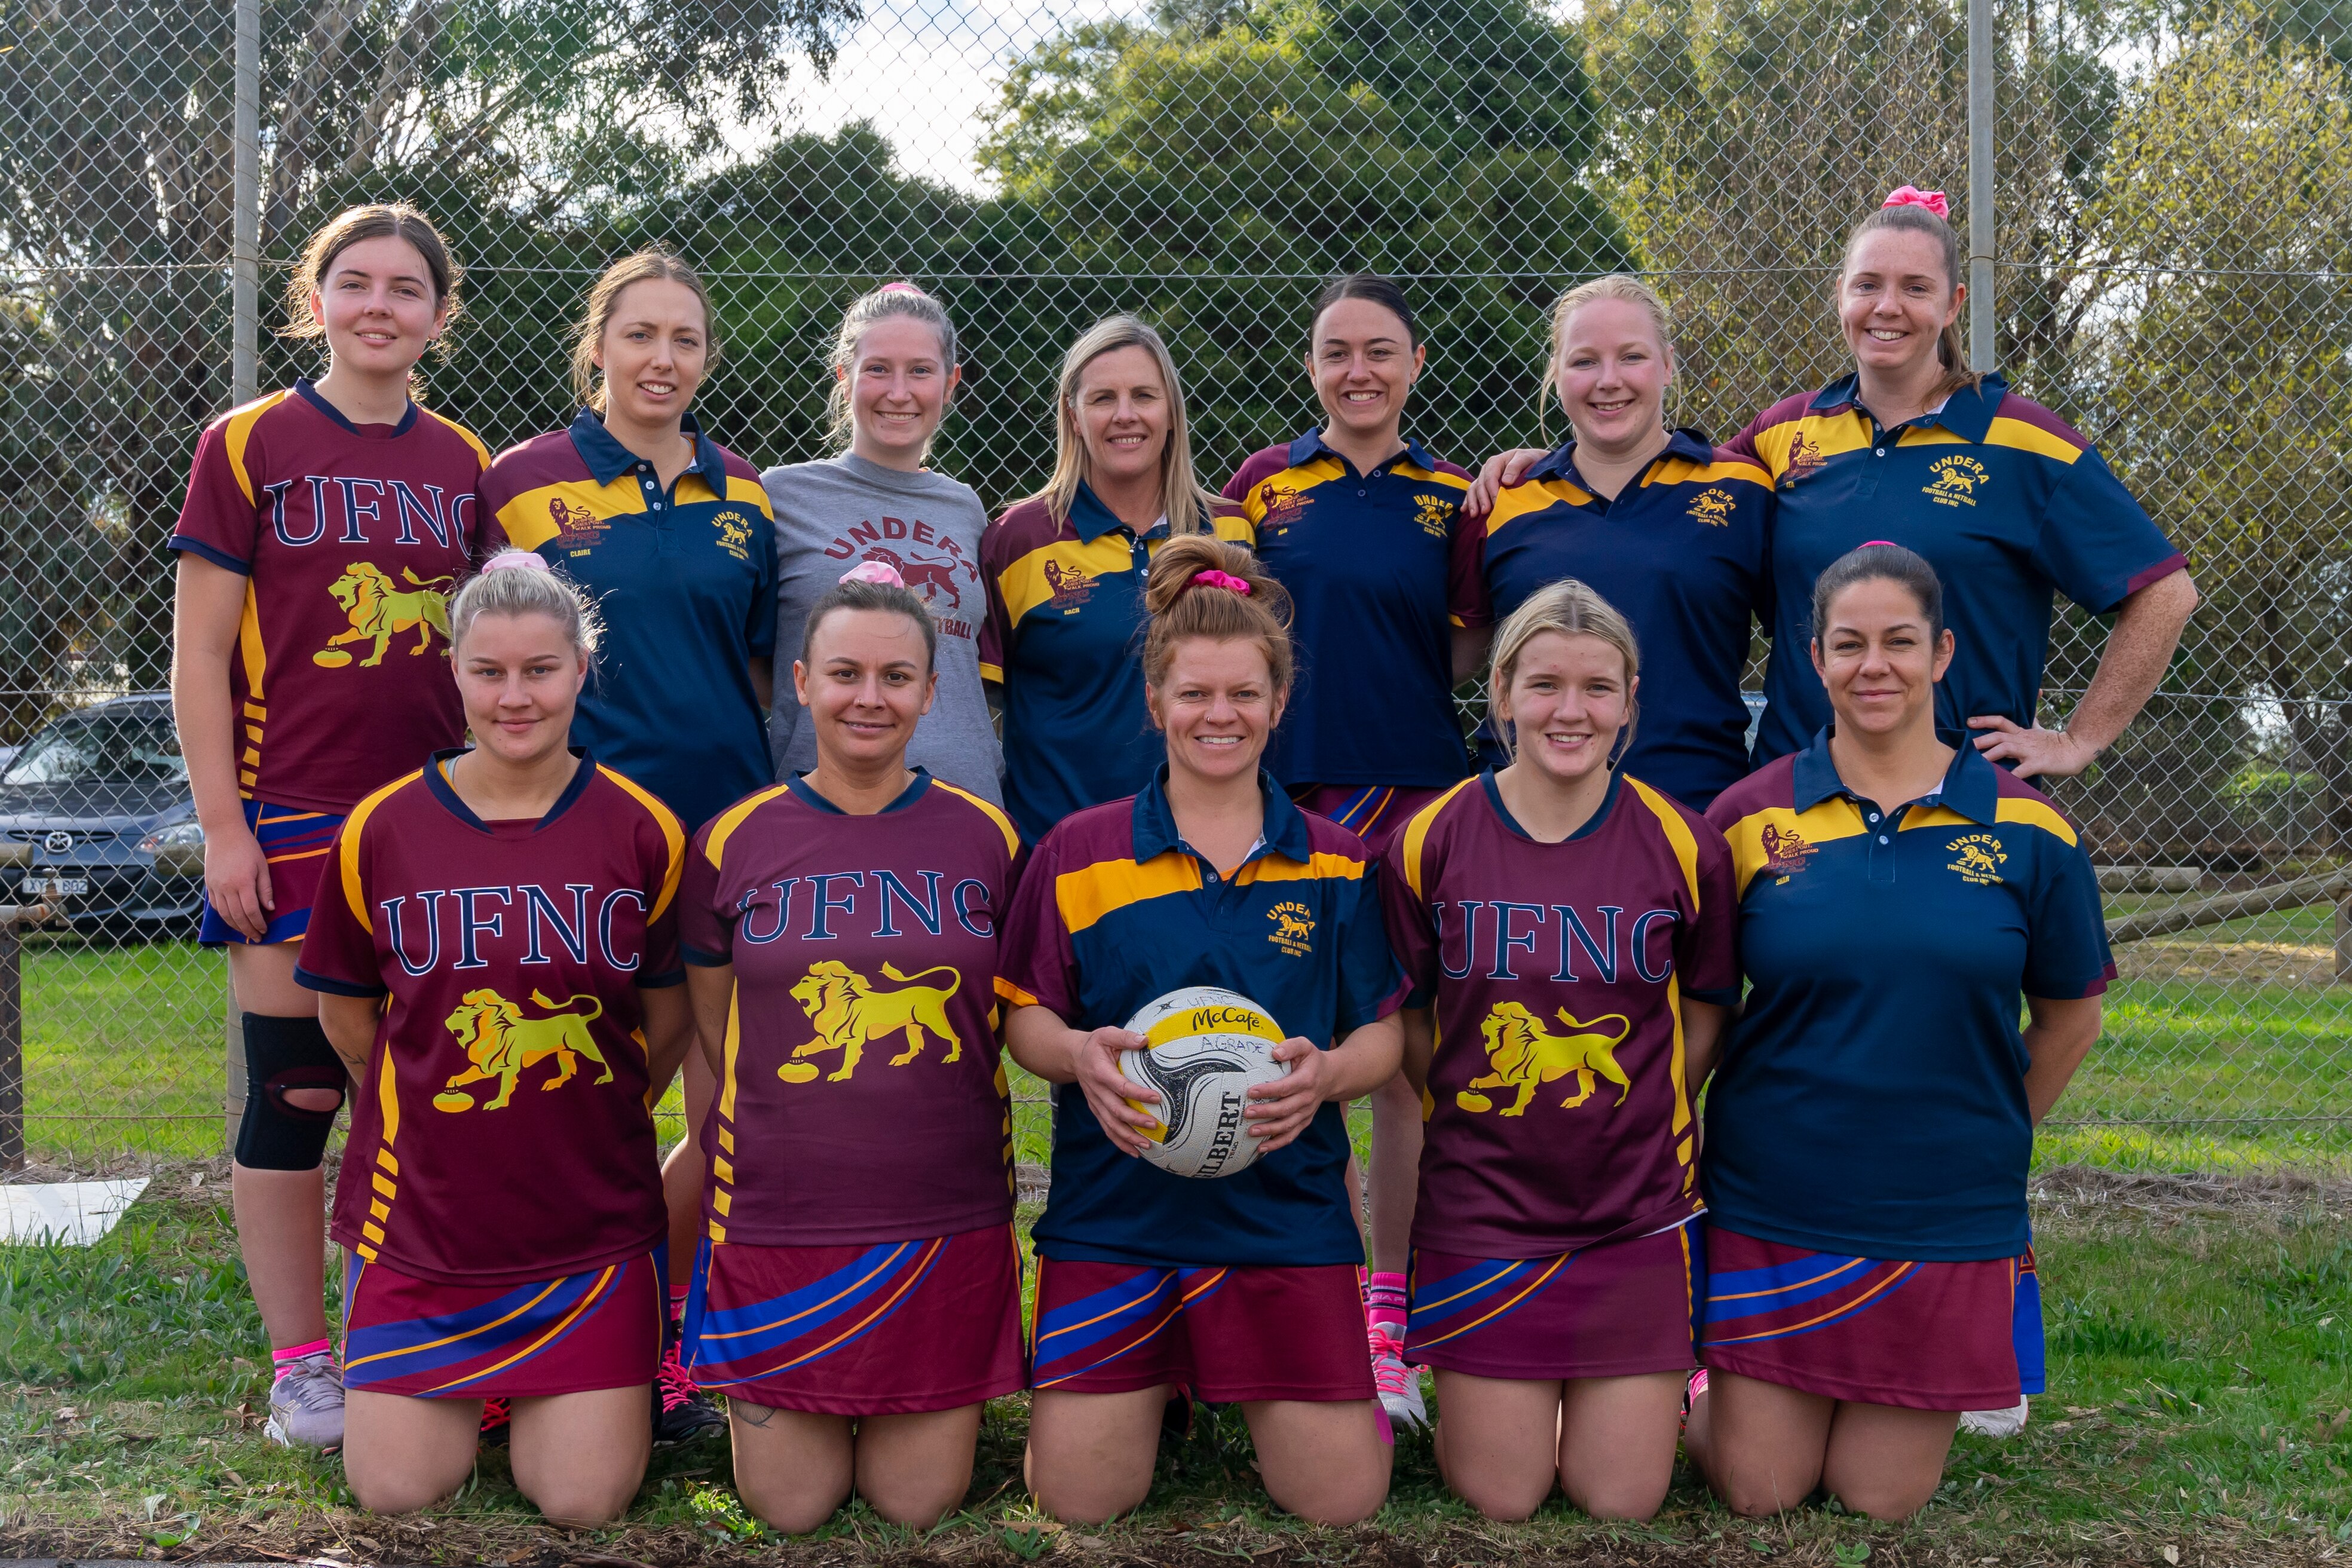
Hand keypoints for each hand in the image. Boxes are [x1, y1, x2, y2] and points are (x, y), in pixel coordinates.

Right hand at [201, 820, 273, 941]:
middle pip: (236, 916)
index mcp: (242, 882)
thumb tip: (269, 908)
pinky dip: (223, 915)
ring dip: (234, 926)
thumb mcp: (262, 866)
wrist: (224, 833)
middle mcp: (226, 887)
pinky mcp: (208, 884)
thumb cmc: (248, 847)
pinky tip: (231, 919)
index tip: (264, 930)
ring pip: (224, 914)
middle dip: (247, 929)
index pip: (250, 911)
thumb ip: (265, 888)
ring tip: (245, 932)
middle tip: (256, 937)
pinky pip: (215, 906)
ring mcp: (215, 886)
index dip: (257, 923)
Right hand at [1071, 1025, 1158, 1156]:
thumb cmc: (1095, 1045)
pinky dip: (1120, 1142)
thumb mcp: (1107, 1034)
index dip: (1138, 1094)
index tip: (1157, 1097)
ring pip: (1110, 1124)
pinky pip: (1107, 1129)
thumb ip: (1125, 1037)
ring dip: (1128, 1137)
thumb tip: (1145, 1040)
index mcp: (1100, 1072)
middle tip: (1154, 1126)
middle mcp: (1096, 1090)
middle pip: (1115, 1110)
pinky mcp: (1096, 1109)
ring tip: (1146, 1145)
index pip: (1120, 1086)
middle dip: (1134, 1120)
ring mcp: (1095, 1102)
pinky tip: (1134, 1152)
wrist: (1072, 1056)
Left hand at [1242, 1036, 1328, 1153]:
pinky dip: (1277, 1144)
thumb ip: (1291, 1046)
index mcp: (1306, 1080)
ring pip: (1288, 1126)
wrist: (1332, 1077)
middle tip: (1246, 1113)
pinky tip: (1261, 1148)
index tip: (1251, 1091)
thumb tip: (1275, 1053)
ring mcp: (1307, 1113)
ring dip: (1269, 1131)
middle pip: (1285, 1109)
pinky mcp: (1304, 1121)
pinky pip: (1291, 1135)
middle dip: (1265, 1113)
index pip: (1286, 1087)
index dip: (1269, 1091)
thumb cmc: (1312, 1059)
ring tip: (1251, 1132)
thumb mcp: (1305, 1045)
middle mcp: (1308, 1099)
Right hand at [1462, 447, 1549, 519]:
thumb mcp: (1526, 459)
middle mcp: (1487, 469)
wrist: (1533, 462)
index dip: (1492, 490)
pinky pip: (1472, 493)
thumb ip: (1516, 467)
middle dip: (1482, 499)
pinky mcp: (1484, 485)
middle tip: (1485, 512)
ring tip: (1474, 515)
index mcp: (1496, 461)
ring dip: (1473, 502)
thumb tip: (1506, 481)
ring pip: (1474, 489)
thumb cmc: (1531, 460)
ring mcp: (1484, 477)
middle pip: (1480, 484)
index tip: (1497, 502)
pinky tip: (1464, 511)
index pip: (1490, 477)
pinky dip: (1468, 501)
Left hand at [1967, 715, 2096, 779]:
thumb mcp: (2039, 728)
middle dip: (1981, 739)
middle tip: (1965, 745)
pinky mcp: (2037, 764)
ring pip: (2006, 749)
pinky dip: (2010, 776)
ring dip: (1990, 754)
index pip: (2001, 721)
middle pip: (1998, 735)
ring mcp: (2029, 751)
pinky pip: (2021, 770)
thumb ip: (2032, 717)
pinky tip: (2000, 781)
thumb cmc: (2055, 742)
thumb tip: (2036, 693)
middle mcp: (2023, 740)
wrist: (2076, 749)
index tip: (1969, 721)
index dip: (1985, 720)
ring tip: (1976, 762)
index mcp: (2021, 732)